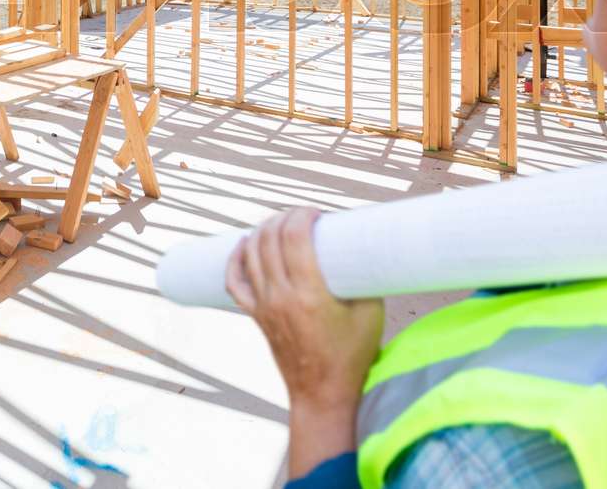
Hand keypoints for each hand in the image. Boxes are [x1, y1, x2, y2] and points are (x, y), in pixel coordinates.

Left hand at [226, 208, 383, 475]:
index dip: (302, 215)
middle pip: (271, 239)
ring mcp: (264, 306)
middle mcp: (281, 297)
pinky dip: (236, 258)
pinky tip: (245, 243)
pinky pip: (234, 281)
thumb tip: (364, 246)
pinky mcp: (256, 316)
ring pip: (251, 254)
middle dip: (284, 217)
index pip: (295, 238)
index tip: (316, 211)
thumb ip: (366, 279)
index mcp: (310, 295)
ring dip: (263, 230)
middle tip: (302, 215)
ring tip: (280, 222)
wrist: (324, 394)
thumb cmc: (353, 355)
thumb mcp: (371, 313)